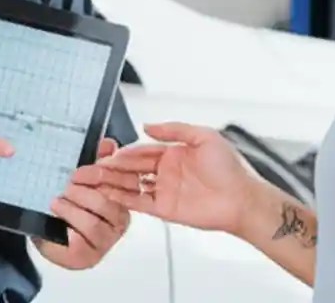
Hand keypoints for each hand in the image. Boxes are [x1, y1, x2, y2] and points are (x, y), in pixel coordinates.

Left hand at [36, 138, 130, 269]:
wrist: (45, 231)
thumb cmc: (66, 204)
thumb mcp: (81, 178)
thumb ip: (95, 161)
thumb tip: (107, 143)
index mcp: (122, 199)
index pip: (126, 184)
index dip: (108, 172)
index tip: (91, 164)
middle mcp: (119, 221)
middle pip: (110, 201)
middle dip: (89, 187)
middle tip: (71, 178)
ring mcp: (105, 240)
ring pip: (94, 221)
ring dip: (75, 204)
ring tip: (59, 196)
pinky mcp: (87, 255)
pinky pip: (80, 237)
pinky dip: (67, 218)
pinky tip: (55, 208)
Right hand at [72, 122, 254, 234]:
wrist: (241, 199)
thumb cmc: (229, 168)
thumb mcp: (204, 136)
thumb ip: (175, 129)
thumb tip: (148, 126)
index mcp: (173, 153)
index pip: (142, 151)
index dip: (125, 152)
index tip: (108, 152)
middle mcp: (166, 171)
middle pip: (133, 168)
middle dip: (113, 167)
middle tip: (93, 167)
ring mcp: (164, 190)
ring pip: (132, 185)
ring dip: (113, 183)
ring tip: (93, 180)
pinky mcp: (164, 209)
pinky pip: (139, 203)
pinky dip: (123, 199)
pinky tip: (108, 194)